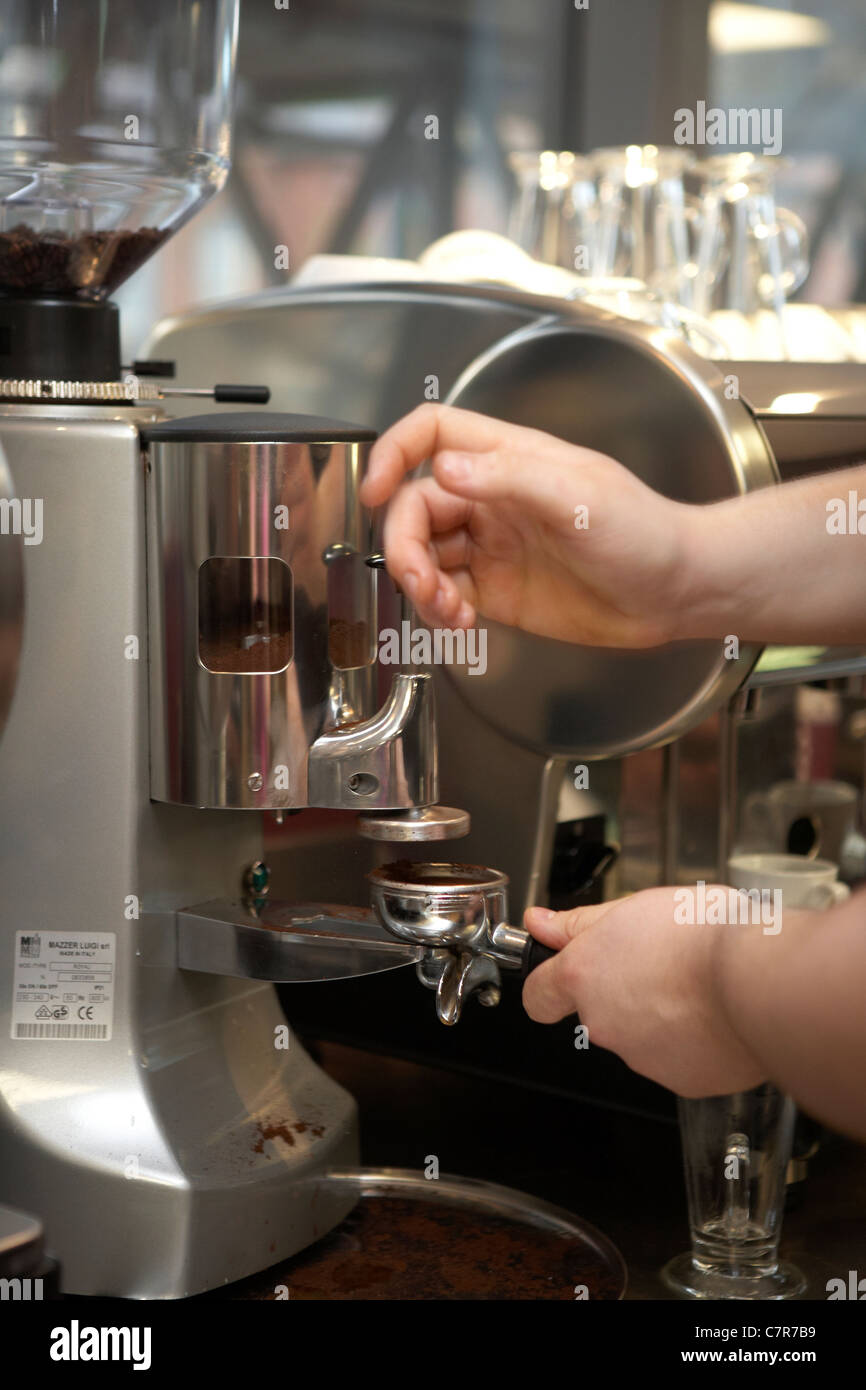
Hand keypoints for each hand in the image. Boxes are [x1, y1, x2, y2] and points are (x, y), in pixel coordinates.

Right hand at [360, 403, 690, 646]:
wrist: (676, 592)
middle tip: (423, 581)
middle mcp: (492, 498)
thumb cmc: (644, 531)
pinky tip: (461, 621)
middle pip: (414, 505)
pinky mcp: (497, 590)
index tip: (373, 490)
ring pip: (424, 553)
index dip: (393, 453)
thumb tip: (443, 470)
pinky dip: (438, 609)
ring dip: (419, 583)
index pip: (431, 434)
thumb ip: (508, 478)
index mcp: (508, 459)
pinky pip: (444, 594)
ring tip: (447, 610)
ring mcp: (492, 545)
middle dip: (404, 545)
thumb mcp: (577, 495)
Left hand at [522, 888, 765, 1097]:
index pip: (538, 995)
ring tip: (697, 985)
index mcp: (585, 976)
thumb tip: (539, 924)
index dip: (550, 984)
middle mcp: (603, 1022)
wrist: (761, 981)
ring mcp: (640, 1056)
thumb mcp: (635, 906)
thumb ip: (580, 923)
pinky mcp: (680, 1081)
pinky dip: (691, 1040)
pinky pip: (677, 1058)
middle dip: (623, 990)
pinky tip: (714, 1014)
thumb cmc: (706, 935)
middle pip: (597, 1011)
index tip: (564, 974)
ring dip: (659, 1014)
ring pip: (639, 1035)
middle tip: (662, 963)